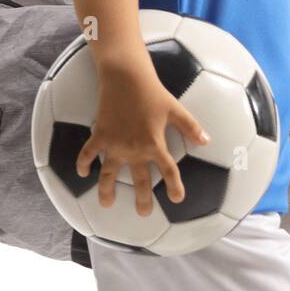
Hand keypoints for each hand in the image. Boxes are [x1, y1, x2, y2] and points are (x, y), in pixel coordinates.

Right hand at [76, 64, 210, 216]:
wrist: (126, 77)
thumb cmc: (153, 92)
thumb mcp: (175, 109)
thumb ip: (190, 127)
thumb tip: (206, 141)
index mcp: (155, 143)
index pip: (168, 170)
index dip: (174, 186)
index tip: (177, 199)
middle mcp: (135, 149)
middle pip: (139, 180)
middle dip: (142, 200)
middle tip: (144, 213)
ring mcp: (115, 144)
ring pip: (109, 174)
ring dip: (107, 191)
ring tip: (107, 204)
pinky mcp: (100, 135)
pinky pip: (88, 154)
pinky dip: (83, 164)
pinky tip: (83, 174)